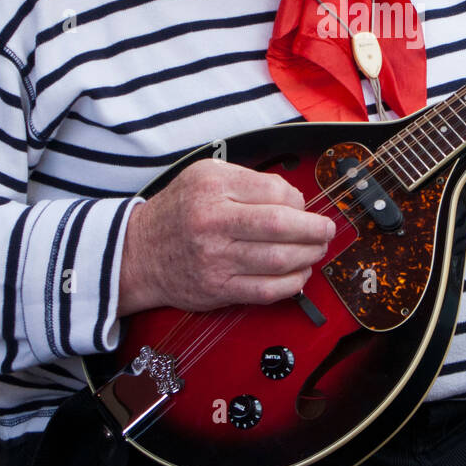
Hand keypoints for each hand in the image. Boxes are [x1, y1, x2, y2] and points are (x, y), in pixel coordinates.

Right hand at [118, 159, 335, 315]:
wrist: (138, 253)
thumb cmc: (179, 211)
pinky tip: (300, 274)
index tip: (303, 205)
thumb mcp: (205, 175)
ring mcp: (216, 259)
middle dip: (315, 229)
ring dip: (309, 255)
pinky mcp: (218, 289)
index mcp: (212, 188)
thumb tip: (295, 199)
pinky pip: (266, 290)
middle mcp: (213, 222)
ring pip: (279, 260)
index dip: (298, 200)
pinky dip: (292, 283)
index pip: (274, 191)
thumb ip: (249, 180)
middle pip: (281, 226)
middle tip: (326, 230)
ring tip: (316, 250)